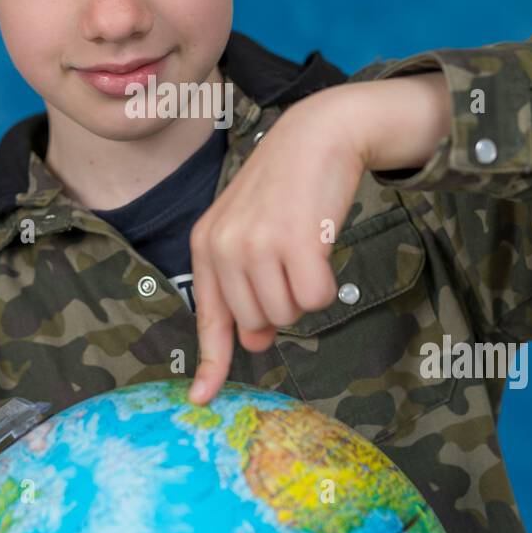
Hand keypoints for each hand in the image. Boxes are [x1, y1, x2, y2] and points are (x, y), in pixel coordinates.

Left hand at [187, 73, 448, 404]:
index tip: (203, 399)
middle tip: (293, 258)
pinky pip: (317, 298)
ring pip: (288, 314)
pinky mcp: (294, 242)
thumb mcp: (251, 230)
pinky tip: (323, 244)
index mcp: (206, 245)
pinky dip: (328, 282)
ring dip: (306, 290)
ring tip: (305, 244)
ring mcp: (256, 245)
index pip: (208, 317)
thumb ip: (244, 284)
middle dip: (283, 303)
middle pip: (259, 322)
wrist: (318, 133)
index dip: (210, 363)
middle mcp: (224, 247)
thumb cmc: (288, 186)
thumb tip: (254, 342)